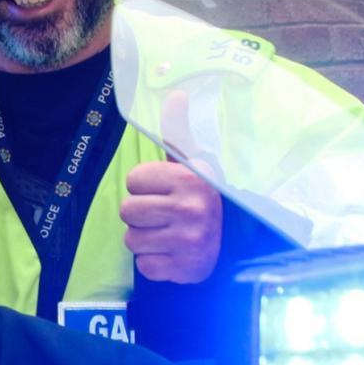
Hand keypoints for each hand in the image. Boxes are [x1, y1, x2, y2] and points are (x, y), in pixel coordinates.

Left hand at [121, 91, 221, 283]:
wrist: (236, 245)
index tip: (165, 191)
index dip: (144, 186)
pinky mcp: (185, 270)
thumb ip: (177, 131)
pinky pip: (144, 266)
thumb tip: (176, 93)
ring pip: (131, 240)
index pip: (133, 180)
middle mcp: (192, 208)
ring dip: (145, 239)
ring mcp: (189, 242)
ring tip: (168, 234)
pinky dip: (155, 263)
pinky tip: (173, 254)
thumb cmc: (202, 198)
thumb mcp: (193, 163)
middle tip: (164, 215)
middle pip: (127, 211)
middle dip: (141, 214)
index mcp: (191, 178)